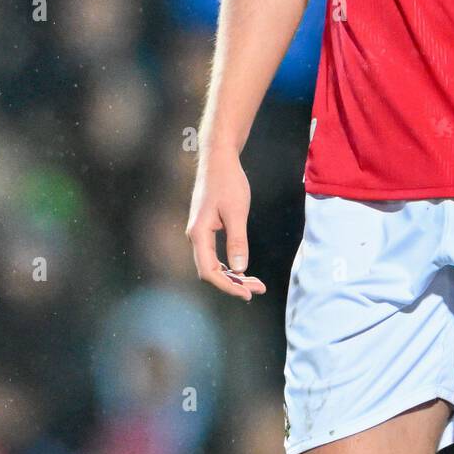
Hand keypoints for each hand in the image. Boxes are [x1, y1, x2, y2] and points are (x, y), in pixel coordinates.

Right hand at [186, 149, 266, 301]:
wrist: (218, 159)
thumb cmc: (228, 182)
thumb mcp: (236, 212)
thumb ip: (237, 241)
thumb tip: (239, 269)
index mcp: (199, 233)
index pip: (209, 272)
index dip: (228, 287)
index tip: (247, 294)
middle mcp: (195, 236)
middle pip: (210, 271)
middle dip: (233, 284)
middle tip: (258, 289)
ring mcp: (199, 232)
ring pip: (212, 264)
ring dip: (232, 276)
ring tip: (254, 283)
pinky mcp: (206, 227)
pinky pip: (214, 254)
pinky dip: (228, 264)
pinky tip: (242, 269)